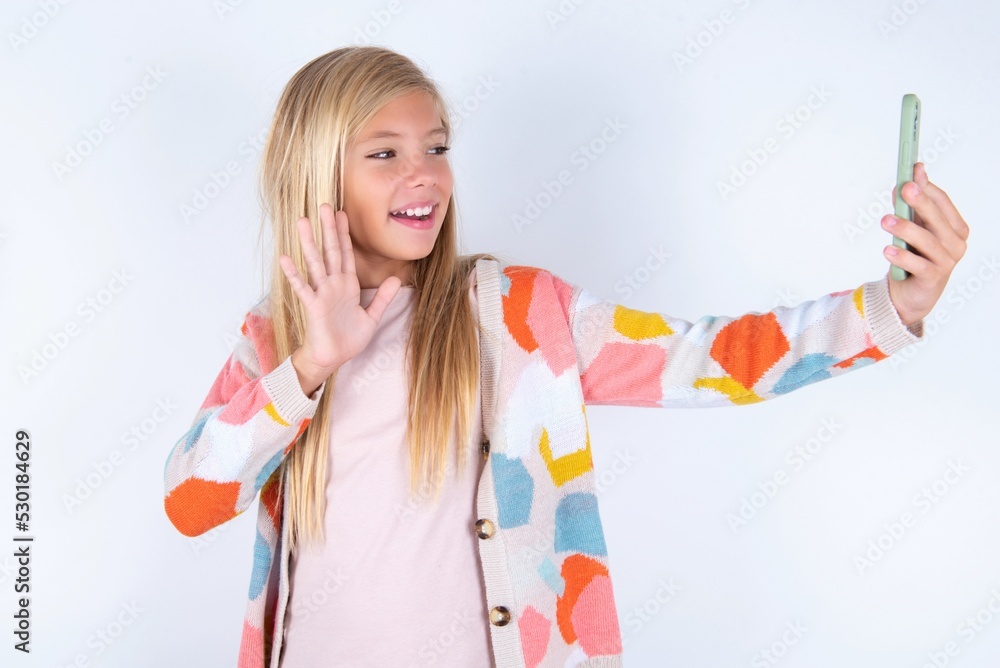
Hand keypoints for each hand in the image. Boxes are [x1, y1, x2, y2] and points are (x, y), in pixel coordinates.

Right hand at [279, 203, 401, 375]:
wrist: (332, 359)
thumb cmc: (348, 339)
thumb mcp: (371, 317)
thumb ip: (383, 298)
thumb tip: (396, 278)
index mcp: (347, 285)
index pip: (346, 254)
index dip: (345, 234)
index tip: (342, 213)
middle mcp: (333, 285)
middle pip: (331, 251)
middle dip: (329, 229)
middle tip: (324, 205)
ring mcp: (322, 293)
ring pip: (315, 262)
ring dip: (309, 242)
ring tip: (302, 221)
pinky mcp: (313, 306)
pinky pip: (303, 287)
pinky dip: (294, 273)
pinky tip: (285, 258)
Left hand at [882, 162, 969, 325]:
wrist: (910, 294)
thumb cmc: (914, 256)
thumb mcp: (913, 229)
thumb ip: (911, 207)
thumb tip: (906, 180)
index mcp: (954, 228)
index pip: (942, 203)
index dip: (926, 187)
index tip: (911, 172)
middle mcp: (955, 244)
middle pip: (936, 219)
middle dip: (920, 202)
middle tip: (903, 188)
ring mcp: (947, 262)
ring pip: (926, 241)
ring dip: (904, 229)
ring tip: (885, 220)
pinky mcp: (933, 279)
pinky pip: (919, 265)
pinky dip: (902, 257)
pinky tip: (887, 250)